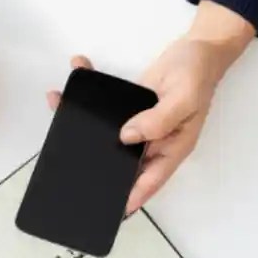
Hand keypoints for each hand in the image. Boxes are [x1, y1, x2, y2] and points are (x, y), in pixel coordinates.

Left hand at [48, 1, 254, 212]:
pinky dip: (88, 99)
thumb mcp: (184, 98)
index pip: (150, 180)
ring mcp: (139, 126)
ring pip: (110, 136)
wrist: (198, 47)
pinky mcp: (129, 109)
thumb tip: (127, 136)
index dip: (132, 196)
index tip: (111, 209)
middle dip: (99, 164)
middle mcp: (153, 142)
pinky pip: (106, 110)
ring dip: (85, 127)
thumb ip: (159, 119)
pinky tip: (70, 87)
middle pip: (124, 162)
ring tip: (59, 114)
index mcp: (171, 148)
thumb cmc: (199, 74)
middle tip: (70, 166)